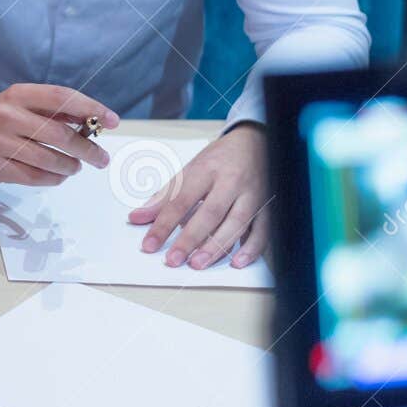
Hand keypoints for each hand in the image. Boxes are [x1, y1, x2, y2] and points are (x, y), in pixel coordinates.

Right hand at [0, 83, 119, 185]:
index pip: (62, 97)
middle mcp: (7, 116)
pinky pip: (34, 177)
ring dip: (71, 166)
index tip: (112, 120)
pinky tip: (58, 175)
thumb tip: (95, 120)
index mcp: (18, 95)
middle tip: (101, 158)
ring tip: (77, 167)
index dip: (91, 108)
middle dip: (88, 149)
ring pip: (49, 160)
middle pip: (59, 134)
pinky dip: (53, 178)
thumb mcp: (23, 103)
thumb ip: (56, 110)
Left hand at [128, 123, 269, 269]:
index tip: (149, 244)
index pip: (181, 199)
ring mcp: (253, 194)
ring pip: (237, 223)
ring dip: (217, 247)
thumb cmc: (219, 159)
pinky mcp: (269, 206)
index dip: (164, 224)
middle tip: (174, 260)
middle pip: (210, 213)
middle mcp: (231, 181)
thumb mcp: (189, 170)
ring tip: (197, 264)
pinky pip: (263, 230)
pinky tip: (237, 262)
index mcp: (206, 169)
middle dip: (190, 239)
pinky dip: (251, 248)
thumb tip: (137, 218)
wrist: (257, 142)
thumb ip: (164, 196)